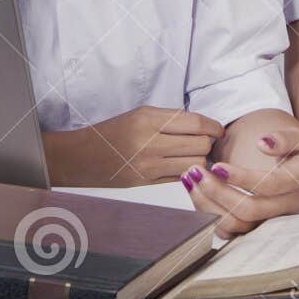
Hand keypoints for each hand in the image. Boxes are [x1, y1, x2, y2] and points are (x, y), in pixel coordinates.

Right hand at [41, 107, 224, 185]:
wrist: (80, 157)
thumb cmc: (113, 131)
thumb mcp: (141, 114)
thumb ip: (172, 119)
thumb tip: (205, 127)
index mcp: (148, 119)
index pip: (196, 123)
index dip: (213, 127)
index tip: (218, 129)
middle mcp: (149, 143)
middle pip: (200, 145)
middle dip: (208, 143)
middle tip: (205, 141)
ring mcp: (147, 166)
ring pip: (194, 164)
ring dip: (199, 160)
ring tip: (192, 154)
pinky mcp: (145, 183)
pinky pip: (179, 179)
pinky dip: (186, 173)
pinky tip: (180, 166)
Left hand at [184, 111, 298, 236]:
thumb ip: (285, 139)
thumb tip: (262, 142)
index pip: (268, 185)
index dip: (241, 178)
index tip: (216, 166)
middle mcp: (286, 208)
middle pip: (248, 211)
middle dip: (217, 193)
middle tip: (195, 171)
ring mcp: (272, 223)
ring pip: (237, 226)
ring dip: (208, 207)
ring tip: (191, 181)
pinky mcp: (260, 231)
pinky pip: (232, 232)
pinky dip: (210, 217)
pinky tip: (198, 195)